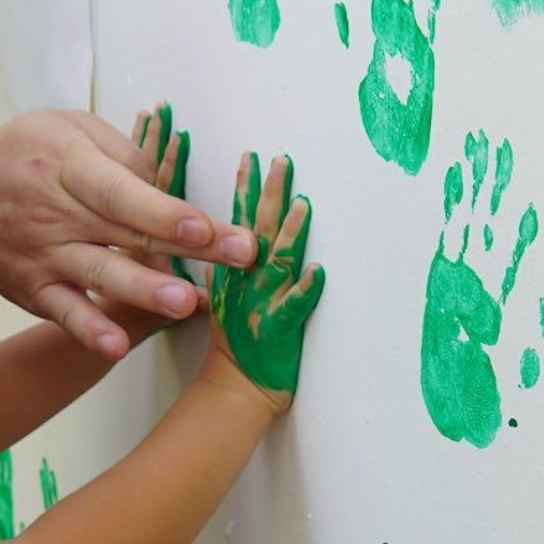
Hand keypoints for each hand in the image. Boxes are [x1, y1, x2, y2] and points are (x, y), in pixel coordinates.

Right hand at [0, 109, 258, 360]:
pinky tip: (117, 346)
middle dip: (188, 249)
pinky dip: (89, 331)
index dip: (165, 211)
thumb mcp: (68, 128)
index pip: (123, 191)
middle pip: (128, 232)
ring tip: (185, 303)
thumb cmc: (26, 156)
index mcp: (68, 166)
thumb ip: (121, 155)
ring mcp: (46, 256)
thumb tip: (170, 188)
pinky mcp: (37, 291)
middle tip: (240, 259)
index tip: (207, 226)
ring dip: (144, 291)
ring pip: (100, 275)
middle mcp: (57, 213)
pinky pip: (65, 314)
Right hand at [207, 152, 325, 414]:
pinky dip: (307, 289)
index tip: (248, 156)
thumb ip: (229, 262)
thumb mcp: (224, 295)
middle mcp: (245, 281)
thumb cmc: (236, 342)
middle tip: (280, 160)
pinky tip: (319, 271)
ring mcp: (262, 304)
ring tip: (303, 205)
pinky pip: (295, 306)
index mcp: (231, 271)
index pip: (234, 220)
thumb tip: (230, 231)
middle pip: (255, 230)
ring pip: (276, 262)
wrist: (236, 387)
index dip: (241, 188)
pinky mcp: (280, 328)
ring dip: (290, 233)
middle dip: (267, 193)